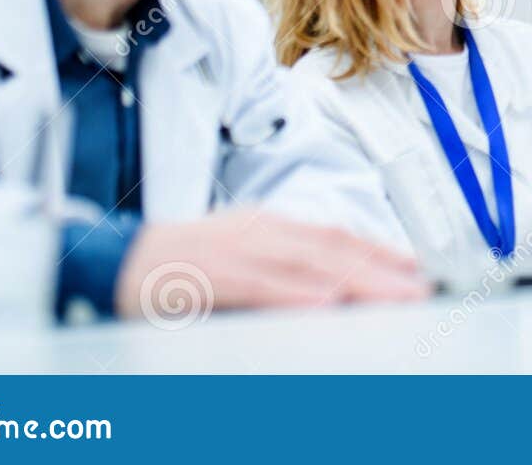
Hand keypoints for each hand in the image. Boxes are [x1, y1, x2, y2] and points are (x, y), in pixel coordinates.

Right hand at [115, 209, 428, 317]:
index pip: (335, 236)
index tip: (414, 268)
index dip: (378, 250)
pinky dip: (297, 294)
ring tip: (392, 298)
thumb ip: (280, 269)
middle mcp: (260, 232)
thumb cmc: (177, 266)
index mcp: (268, 226)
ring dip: (356, 280)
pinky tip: (326, 305)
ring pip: (309, 265)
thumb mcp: (237, 256)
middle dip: (381, 268)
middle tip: (420, 288)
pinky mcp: (213, 275)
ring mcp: (237, 251)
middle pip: (332, 248)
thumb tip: (328, 291)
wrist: (111, 261)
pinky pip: (263, 286)